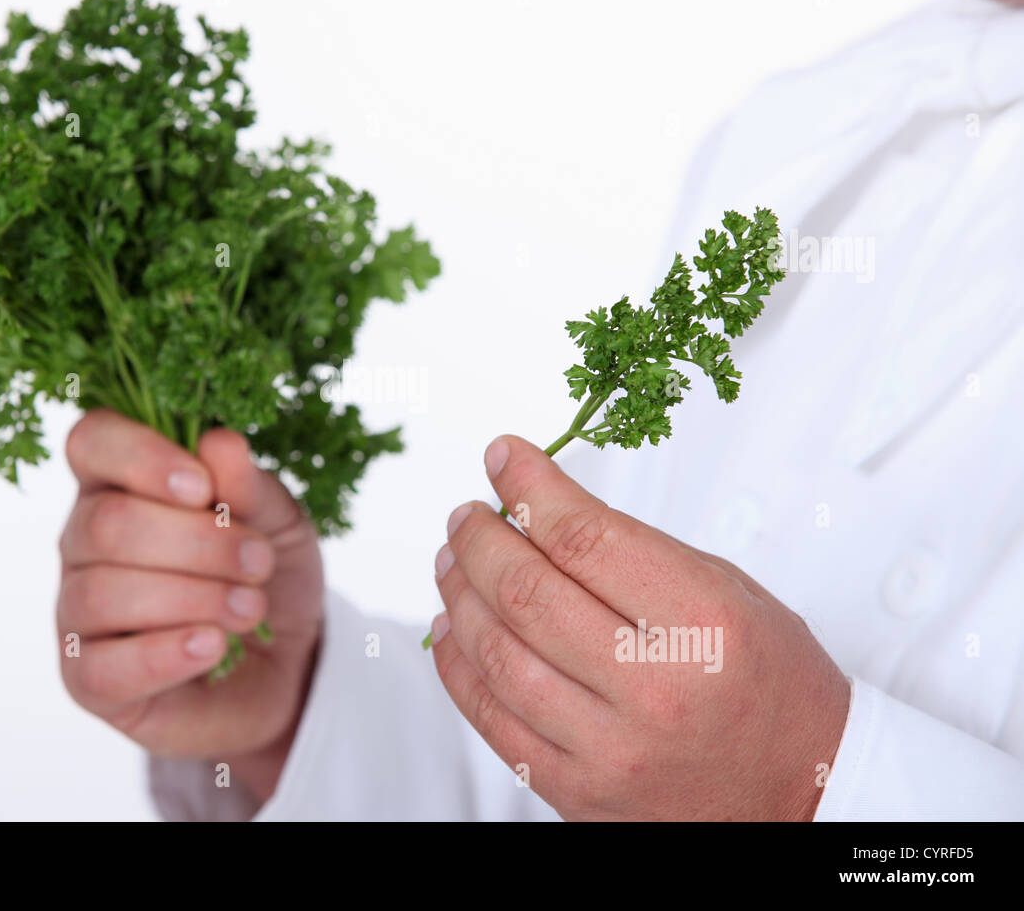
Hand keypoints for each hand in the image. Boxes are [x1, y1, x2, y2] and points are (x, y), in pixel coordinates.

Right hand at [56, 409, 323, 795]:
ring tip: (252, 609)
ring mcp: (77, 612)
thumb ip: (247, 483)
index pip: (92, 441)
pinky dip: (165, 655)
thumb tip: (217, 443)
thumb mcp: (278, 521)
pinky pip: (102, 667)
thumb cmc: (265, 576)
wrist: (287, 663)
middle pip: (106, 524)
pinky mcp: (87, 680)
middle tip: (260, 563)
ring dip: (193, 599)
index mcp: (120, 482)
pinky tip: (213, 646)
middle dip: (198, 543)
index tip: (203, 488)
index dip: (141, 456)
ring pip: (102, 594)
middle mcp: (82, 541)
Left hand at [429, 435, 849, 820]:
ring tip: (452, 561)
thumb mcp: (728, 593)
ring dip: (460, 595)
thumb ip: (634, 553)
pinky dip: (459, 665)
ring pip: (498, 655)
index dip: (529, 486)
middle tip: (467, 515)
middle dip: (480, 539)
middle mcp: (654, 690)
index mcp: (704, 625)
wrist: (802, 797)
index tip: (503, 457)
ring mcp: (610, 750)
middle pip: (526, 593)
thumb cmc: (768, 683)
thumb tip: (539, 509)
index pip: (584, 537)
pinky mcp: (578, 793)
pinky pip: (492, 719)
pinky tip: (453, 627)